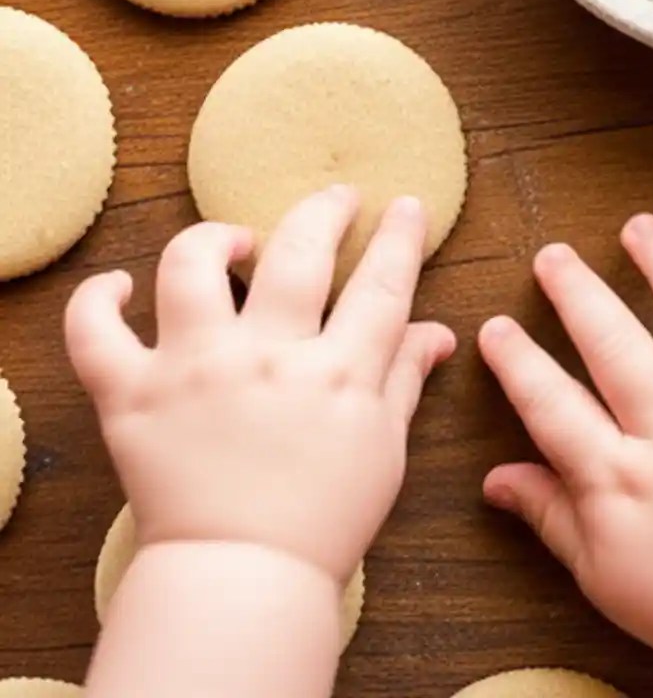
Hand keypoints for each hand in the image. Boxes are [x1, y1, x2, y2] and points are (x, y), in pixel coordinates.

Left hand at [65, 186, 454, 582]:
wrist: (245, 575)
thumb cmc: (324, 519)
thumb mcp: (383, 448)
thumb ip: (404, 379)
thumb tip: (437, 332)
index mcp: (338, 375)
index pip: (381, 285)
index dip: (399, 238)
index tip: (404, 206)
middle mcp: (267, 358)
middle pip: (299, 252)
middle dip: (324, 210)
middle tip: (337, 196)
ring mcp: (194, 370)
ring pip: (192, 265)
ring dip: (217, 238)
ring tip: (235, 242)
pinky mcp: (131, 395)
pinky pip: (96, 329)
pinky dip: (99, 297)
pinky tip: (122, 285)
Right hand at [479, 214, 652, 668]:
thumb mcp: (602, 573)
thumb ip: (549, 517)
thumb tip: (494, 479)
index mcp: (622, 480)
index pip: (553, 408)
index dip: (518, 364)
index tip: (494, 329)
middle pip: (617, 350)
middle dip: (578, 296)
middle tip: (553, 256)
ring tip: (640, 226)